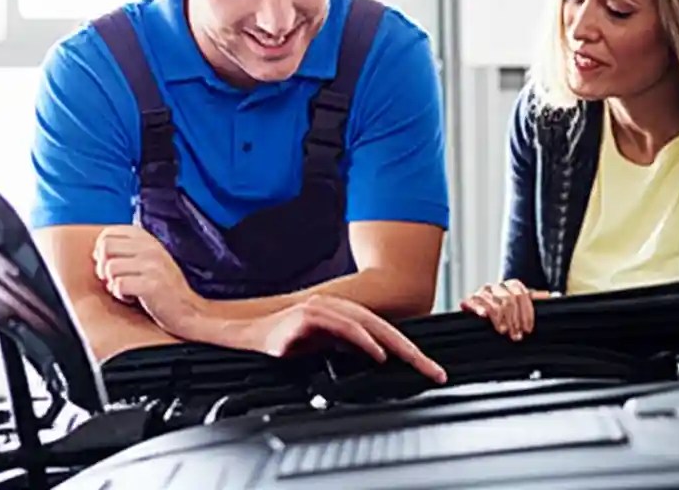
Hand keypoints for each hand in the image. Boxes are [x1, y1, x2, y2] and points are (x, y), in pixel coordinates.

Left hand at [93, 225, 201, 332]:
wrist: (188, 310)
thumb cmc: (162, 287)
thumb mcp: (147, 259)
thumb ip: (126, 250)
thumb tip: (97, 250)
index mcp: (147, 239)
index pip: (108, 234)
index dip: (102, 252)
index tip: (113, 265)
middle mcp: (150, 247)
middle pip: (105, 247)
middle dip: (103, 267)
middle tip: (117, 280)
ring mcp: (152, 265)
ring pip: (110, 267)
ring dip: (113, 283)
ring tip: (128, 290)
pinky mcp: (152, 285)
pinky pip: (119, 285)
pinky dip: (121, 296)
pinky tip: (133, 298)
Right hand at [238, 295, 447, 384]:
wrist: (244, 337)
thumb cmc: (282, 344)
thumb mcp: (322, 349)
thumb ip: (347, 350)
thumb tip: (376, 361)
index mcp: (342, 314)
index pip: (383, 332)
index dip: (409, 352)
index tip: (430, 371)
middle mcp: (336, 306)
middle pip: (384, 327)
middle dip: (413, 352)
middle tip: (434, 371)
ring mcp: (322, 308)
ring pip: (369, 325)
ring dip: (395, 345)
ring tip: (416, 363)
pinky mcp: (307, 316)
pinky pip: (343, 327)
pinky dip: (363, 340)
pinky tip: (377, 354)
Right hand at [460, 280, 552, 340]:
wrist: (485, 311)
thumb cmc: (510, 311)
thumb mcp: (523, 305)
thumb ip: (535, 299)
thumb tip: (552, 296)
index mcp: (512, 285)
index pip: (521, 295)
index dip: (526, 313)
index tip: (528, 329)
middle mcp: (498, 286)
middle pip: (508, 299)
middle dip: (514, 320)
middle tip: (517, 336)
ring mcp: (483, 292)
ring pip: (493, 301)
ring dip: (499, 318)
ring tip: (503, 331)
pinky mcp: (469, 300)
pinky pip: (473, 301)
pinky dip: (478, 308)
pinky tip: (484, 316)